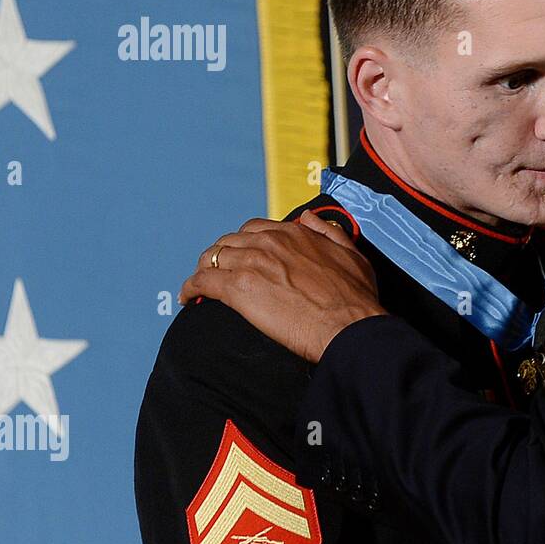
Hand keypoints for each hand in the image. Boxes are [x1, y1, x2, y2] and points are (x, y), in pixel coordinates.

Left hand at [180, 211, 387, 362]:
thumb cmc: (355, 298)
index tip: (243, 256)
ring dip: (205, 269)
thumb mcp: (351, 254)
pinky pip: (202, 281)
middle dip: (222, 255)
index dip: (245, 243)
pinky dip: (191, 287)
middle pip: (230, 241)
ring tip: (201, 284)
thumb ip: (328, 231)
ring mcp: (252, 263)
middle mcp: (270, 242)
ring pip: (213, 257)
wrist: (349, 326)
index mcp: (294, 233)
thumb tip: (309, 217)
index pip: (255, 229)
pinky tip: (189, 297)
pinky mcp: (238, 289)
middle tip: (220, 271)